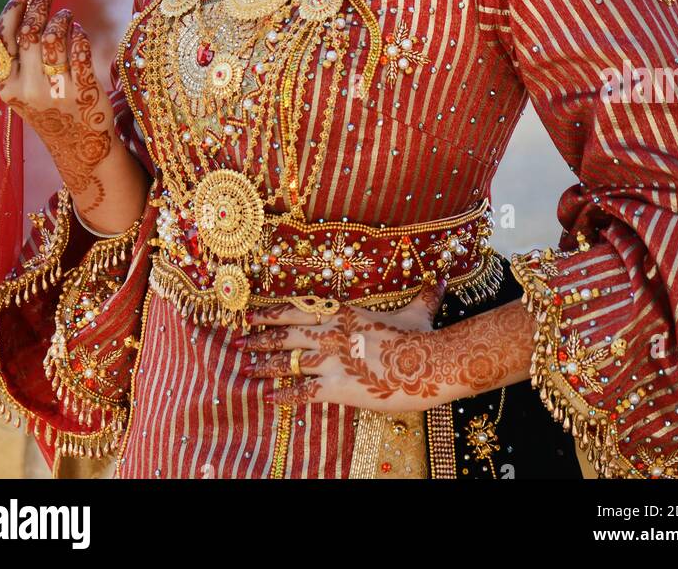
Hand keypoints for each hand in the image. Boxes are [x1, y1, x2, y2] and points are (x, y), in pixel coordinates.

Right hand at [0, 0, 115, 204]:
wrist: (81, 147)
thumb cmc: (52, 108)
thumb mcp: (25, 89)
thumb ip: (22, 58)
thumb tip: (27, 8)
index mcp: (7, 87)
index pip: (2, 40)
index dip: (12, 11)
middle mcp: (28, 89)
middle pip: (29, 33)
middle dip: (39, 6)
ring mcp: (56, 91)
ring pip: (53, 38)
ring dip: (61, 18)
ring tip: (67, 16)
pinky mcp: (83, 92)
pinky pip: (80, 50)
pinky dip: (79, 34)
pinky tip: (78, 31)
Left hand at [232, 276, 460, 413]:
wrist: (429, 363)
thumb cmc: (422, 337)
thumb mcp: (419, 311)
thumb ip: (423, 295)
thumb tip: (439, 279)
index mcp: (345, 313)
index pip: (300, 309)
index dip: (274, 312)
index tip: (253, 315)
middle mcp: (332, 333)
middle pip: (287, 332)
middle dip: (260, 338)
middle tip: (238, 342)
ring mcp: (332, 359)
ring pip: (289, 360)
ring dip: (265, 365)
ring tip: (246, 368)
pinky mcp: (337, 386)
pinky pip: (304, 391)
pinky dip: (285, 395)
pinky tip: (270, 398)